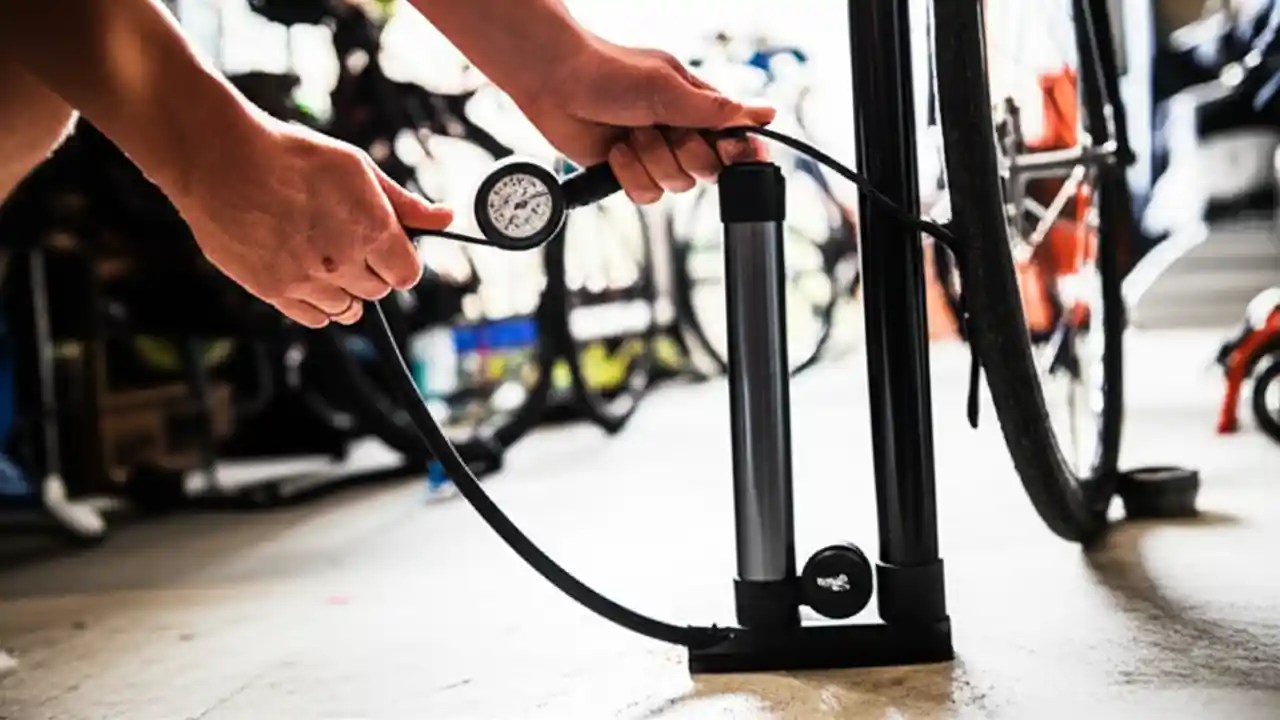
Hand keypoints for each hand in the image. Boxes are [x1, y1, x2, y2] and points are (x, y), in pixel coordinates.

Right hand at [169, 118, 450, 328]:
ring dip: (346, 289)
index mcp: (370, 229)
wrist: (220, 158)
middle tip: (349, 241)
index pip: (408, 274)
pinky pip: (314, 318)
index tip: (389, 247)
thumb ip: (404, 202)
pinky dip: (319, 304)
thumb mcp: (356, 167)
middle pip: (378, 291)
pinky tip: (308, 275)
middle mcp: (341, 261)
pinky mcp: (272, 291)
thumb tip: (445, 219)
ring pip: (347, 309)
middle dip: (373, 270)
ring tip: (325, 255)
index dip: (401, 261)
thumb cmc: (290, 154)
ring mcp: (305, 281)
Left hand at [514, 35, 774, 203]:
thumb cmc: (610, 73)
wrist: (557, 83)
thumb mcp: (669, 88)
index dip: (738, 152)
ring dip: (650, 159)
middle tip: (658, 126)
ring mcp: (655, 155)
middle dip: (681, 152)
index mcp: (699, 107)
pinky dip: (629, 173)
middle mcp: (681, 133)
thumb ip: (716, 110)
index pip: (737, 140)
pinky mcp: (630, 173)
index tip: (729, 150)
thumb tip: (765, 114)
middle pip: (708, 171)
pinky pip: (647, 196)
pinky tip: (616, 151)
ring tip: (629, 132)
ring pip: (676, 185)